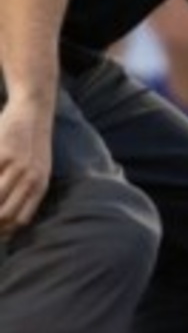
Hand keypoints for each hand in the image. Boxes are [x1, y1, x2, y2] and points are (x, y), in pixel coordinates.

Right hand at [0, 97, 52, 235]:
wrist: (33, 111)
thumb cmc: (30, 145)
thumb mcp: (36, 169)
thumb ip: (24, 191)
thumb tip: (7, 221)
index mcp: (40, 186)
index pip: (18, 221)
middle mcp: (32, 179)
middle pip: (2, 214)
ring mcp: (18, 166)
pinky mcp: (4, 153)